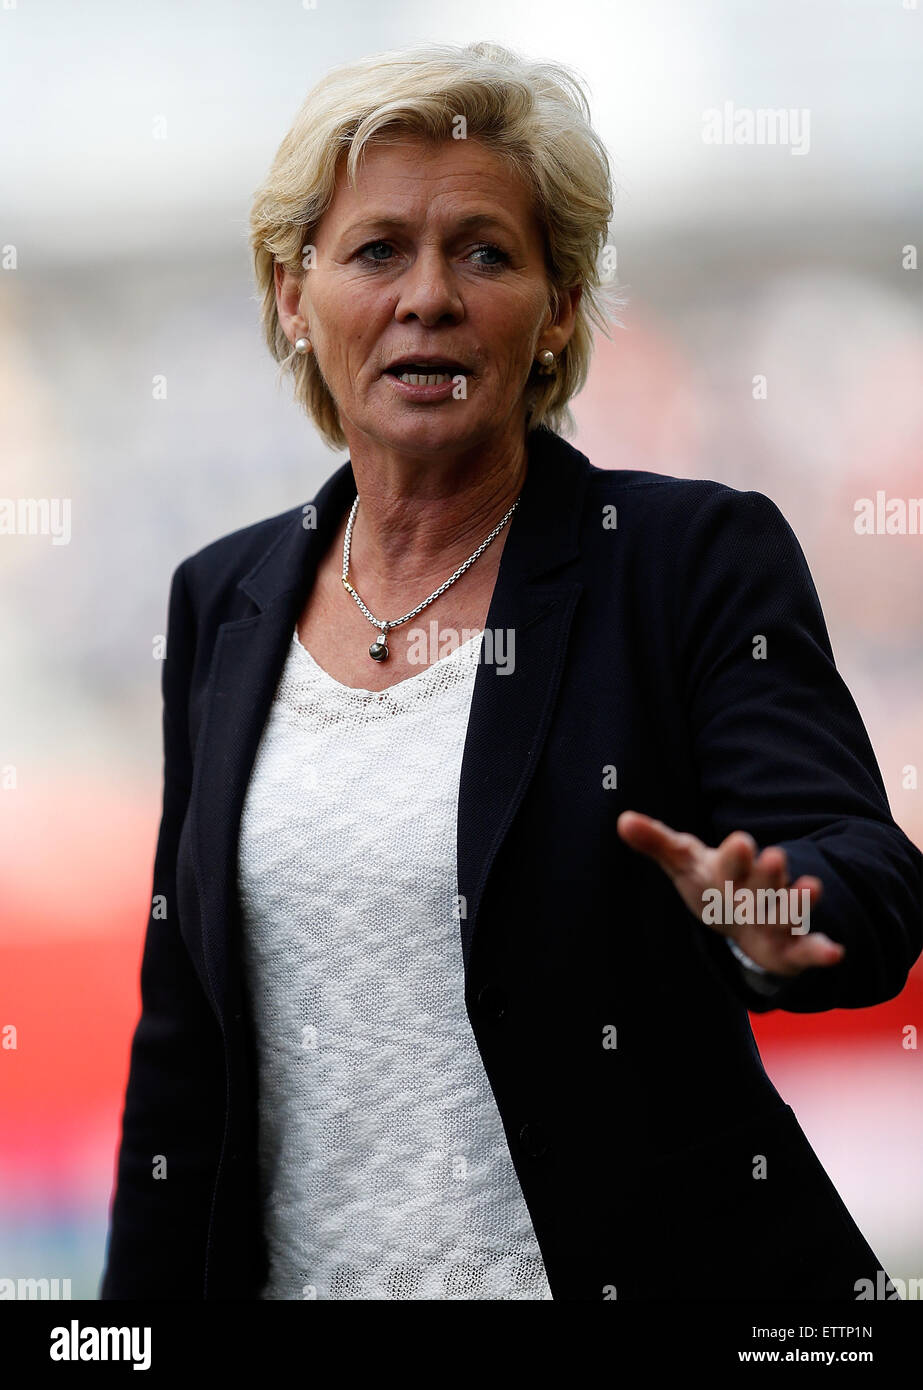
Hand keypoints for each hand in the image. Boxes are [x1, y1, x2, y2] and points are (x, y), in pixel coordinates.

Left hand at [616, 810, 844, 976]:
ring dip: (797, 903)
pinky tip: (835, 952)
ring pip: (786, 911)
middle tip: (775, 857)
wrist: (746, 915)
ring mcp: (776, 917)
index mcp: (731, 869)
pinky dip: (820, 951)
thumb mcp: (684, 863)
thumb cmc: (711, 884)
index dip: (736, 853)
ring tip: (809, 890)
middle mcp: (758, 890)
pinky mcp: (790, 948)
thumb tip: (622, 820)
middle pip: (763, 881)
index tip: (737, 841)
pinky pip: (807, 950)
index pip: (732, 859)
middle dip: (768, 872)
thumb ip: (657, 842)